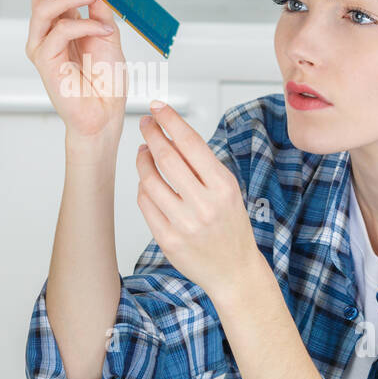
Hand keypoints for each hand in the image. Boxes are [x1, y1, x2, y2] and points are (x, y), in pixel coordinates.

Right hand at [24, 0, 127, 139]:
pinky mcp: (44, 61)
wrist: (105, 113)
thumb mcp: (108, 33)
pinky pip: (58, 32)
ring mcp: (42, 45)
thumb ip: (99, 8)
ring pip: (43, 7)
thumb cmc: (105, 80)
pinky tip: (100, 29)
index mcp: (59, 21)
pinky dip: (82, 25)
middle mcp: (46, 30)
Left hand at [134, 101, 267, 306]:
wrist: (234, 271)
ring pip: (150, 180)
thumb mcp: (227, 190)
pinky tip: (147, 182)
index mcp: (223, 186)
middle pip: (167, 157)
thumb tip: (171, 134)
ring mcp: (184, 224)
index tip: (158, 107)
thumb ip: (203, 166)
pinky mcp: (168, 240)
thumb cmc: (230, 227)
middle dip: (152, 135)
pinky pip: (145, 204)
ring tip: (144, 153)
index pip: (191, 143)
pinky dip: (143, 188)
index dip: (171, 120)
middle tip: (146, 125)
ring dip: (142, 161)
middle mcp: (204, 204)